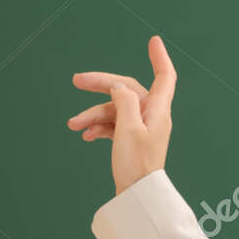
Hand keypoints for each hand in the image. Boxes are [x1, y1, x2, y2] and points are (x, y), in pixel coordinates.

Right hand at [69, 35, 176, 194]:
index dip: (159, 57)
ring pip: (115, 110)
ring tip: (73, 124)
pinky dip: (99, 127)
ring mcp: (142, 128)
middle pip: (126, 89)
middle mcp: (152, 116)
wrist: (137, 198)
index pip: (164, 76)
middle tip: (77, 80)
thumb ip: (124, 100)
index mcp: (158, 109)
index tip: (153, 41)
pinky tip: (85, 135)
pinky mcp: (132, 141)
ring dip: (93, 114)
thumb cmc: (136, 165)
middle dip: (101, 85)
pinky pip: (114, 126)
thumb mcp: (128, 128)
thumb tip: (119, 86)